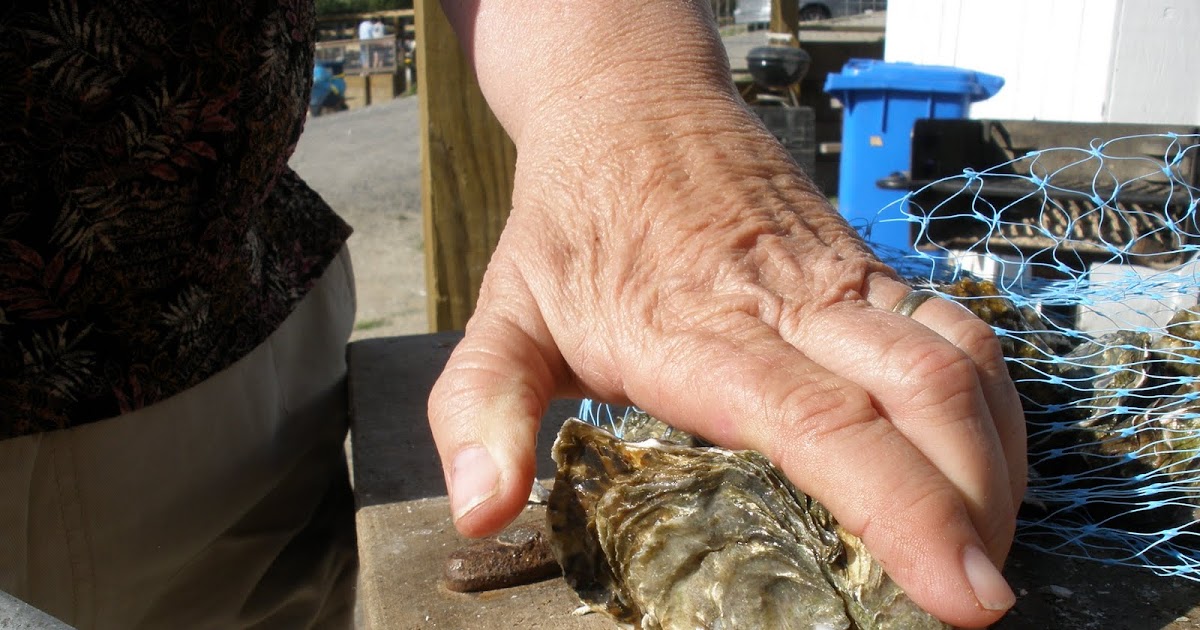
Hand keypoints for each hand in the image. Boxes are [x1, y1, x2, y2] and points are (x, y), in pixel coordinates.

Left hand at [428, 2, 1024, 626]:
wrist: (626, 103)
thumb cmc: (570, 220)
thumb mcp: (502, 318)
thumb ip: (481, 411)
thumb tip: (480, 507)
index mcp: (699, 333)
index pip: (825, 428)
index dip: (905, 511)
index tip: (959, 591)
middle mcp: (788, 302)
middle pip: (922, 397)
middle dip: (976, 505)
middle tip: (984, 594)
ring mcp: (835, 277)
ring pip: (957, 357)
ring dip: (997, 455)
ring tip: (994, 540)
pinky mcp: (861, 262)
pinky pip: (953, 326)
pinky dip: (991, 398)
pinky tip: (989, 453)